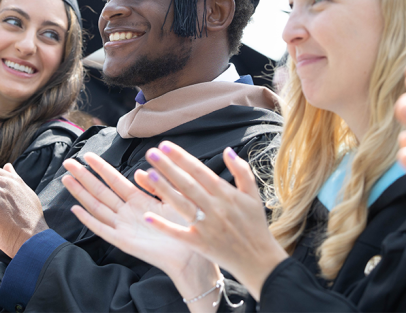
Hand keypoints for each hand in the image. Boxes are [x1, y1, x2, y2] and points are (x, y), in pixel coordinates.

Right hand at [62, 152, 222, 305]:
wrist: (192, 254)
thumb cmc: (185, 227)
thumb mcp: (171, 199)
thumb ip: (155, 185)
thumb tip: (139, 171)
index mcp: (138, 201)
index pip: (114, 180)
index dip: (100, 168)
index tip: (87, 155)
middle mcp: (127, 212)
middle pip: (100, 191)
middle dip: (84, 177)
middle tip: (68, 163)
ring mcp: (123, 227)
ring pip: (97, 206)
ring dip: (81, 194)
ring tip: (66, 179)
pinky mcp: (124, 242)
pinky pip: (102, 229)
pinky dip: (88, 220)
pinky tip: (76, 210)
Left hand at [141, 142, 287, 300]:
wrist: (258, 260)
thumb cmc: (255, 225)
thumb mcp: (253, 195)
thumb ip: (242, 171)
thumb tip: (227, 150)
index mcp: (226, 194)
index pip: (199, 171)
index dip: (182, 157)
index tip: (165, 145)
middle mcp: (215, 208)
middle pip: (187, 184)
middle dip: (168, 167)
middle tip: (150, 152)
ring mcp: (206, 226)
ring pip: (182, 205)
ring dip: (164, 190)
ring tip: (147, 174)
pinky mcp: (200, 244)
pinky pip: (179, 233)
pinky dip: (163, 225)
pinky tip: (147, 216)